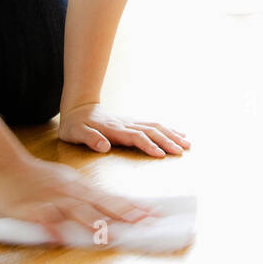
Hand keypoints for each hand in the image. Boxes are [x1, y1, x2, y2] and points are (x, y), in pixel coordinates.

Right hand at [0, 154, 152, 242]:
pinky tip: (59, 238)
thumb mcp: (66, 183)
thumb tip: (107, 213)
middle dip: (123, 215)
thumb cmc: (35, 177)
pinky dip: (51, 227)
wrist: (3, 165)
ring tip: (109, 234)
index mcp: (79, 188)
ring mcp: (51, 199)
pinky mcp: (30, 207)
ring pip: (75, 210)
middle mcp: (70, 192)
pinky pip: (42, 218)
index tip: (153, 215)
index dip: (132, 208)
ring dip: (93, 222)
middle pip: (100, 204)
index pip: (111, 199)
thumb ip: (85, 198)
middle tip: (144, 224)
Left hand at [58, 102, 190, 157]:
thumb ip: (89, 138)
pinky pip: (154, 124)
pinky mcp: (133, 123)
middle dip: (167, 141)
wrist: (78, 108)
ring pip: (156, 126)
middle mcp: (126, 124)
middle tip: (182, 151)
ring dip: (172, 134)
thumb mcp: (75, 133)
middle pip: (151, 131)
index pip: (136, 137)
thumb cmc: (75, 125)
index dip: (148, 145)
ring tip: (187, 143)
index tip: (161, 155)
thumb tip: (104, 146)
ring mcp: (131, 122)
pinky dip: (168, 129)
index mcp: (114, 129)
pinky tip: (178, 133)